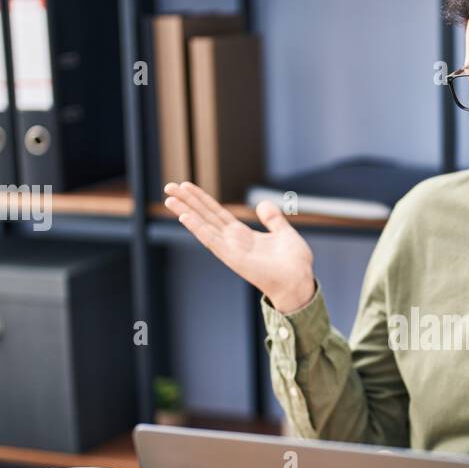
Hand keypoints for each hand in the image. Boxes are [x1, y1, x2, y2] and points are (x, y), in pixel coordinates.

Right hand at [163, 181, 315, 313]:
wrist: (300, 282)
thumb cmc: (294, 263)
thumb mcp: (284, 233)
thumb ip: (273, 219)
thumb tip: (262, 204)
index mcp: (243, 235)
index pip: (217, 213)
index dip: (202, 199)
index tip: (186, 185)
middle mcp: (233, 242)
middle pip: (205, 217)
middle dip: (187, 202)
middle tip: (168, 186)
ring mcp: (231, 250)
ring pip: (203, 227)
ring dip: (185, 212)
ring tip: (169, 198)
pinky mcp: (233, 259)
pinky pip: (212, 241)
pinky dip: (198, 228)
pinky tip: (185, 217)